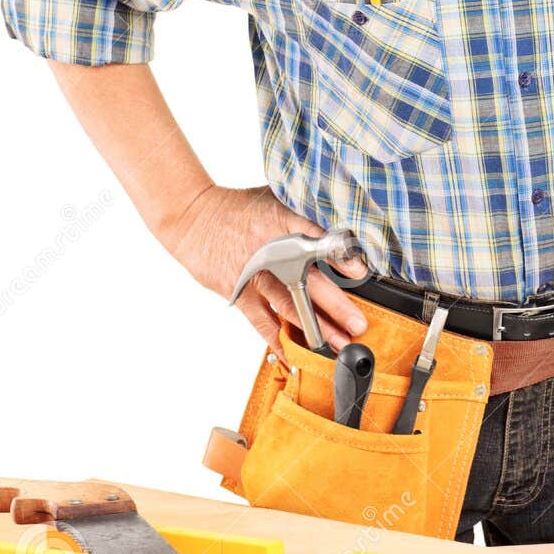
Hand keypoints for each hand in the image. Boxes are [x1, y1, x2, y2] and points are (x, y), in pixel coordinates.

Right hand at [161, 184, 370, 349]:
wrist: (194, 218)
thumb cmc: (240, 208)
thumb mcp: (276, 196)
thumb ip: (306, 208)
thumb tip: (343, 217)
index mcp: (283, 221)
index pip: (316, 239)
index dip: (340, 257)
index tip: (359, 272)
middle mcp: (271, 252)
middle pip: (308, 282)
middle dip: (336, 306)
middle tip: (357, 324)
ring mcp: (255, 276)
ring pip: (290, 307)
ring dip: (317, 328)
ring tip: (339, 344)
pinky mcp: (240, 294)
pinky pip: (263, 323)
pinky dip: (280, 341)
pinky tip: (297, 357)